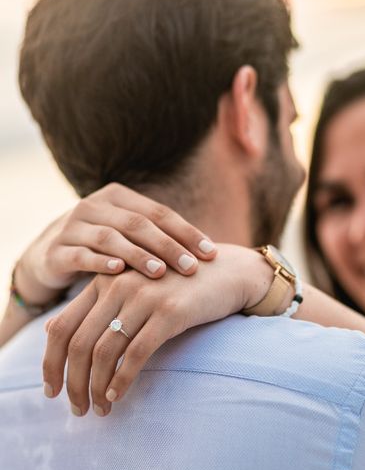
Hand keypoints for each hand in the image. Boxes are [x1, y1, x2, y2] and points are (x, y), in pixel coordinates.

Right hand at [14, 183, 216, 306]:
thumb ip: (160, 238)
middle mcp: (94, 205)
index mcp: (118, 197)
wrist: (48, 256)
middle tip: (191, 267)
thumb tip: (211, 253)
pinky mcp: (56, 250)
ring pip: (110, 238)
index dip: (187, 232)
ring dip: (137, 255)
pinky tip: (120, 273)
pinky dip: (101, 263)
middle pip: (138, 224)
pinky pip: (81, 255)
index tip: (211, 254)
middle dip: (168, 246)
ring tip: (160, 272)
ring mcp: (72, 226)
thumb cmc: (103, 248)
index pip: (159, 213)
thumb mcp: (129, 236)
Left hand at [43, 245, 272, 415]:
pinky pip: (136, 354)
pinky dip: (122, 380)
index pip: (61, 326)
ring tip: (100, 410)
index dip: (50, 363)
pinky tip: (118, 395)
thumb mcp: (131, 285)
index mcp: (103, 279)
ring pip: (103, 352)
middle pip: (78, 344)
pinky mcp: (170, 312)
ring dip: (96, 388)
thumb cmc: (176, 284)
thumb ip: (93, 304)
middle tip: (77, 409)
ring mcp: (144, 297)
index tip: (51, 391)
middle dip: (73, 383)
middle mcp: (117, 284)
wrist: (227, 272)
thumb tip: (49, 329)